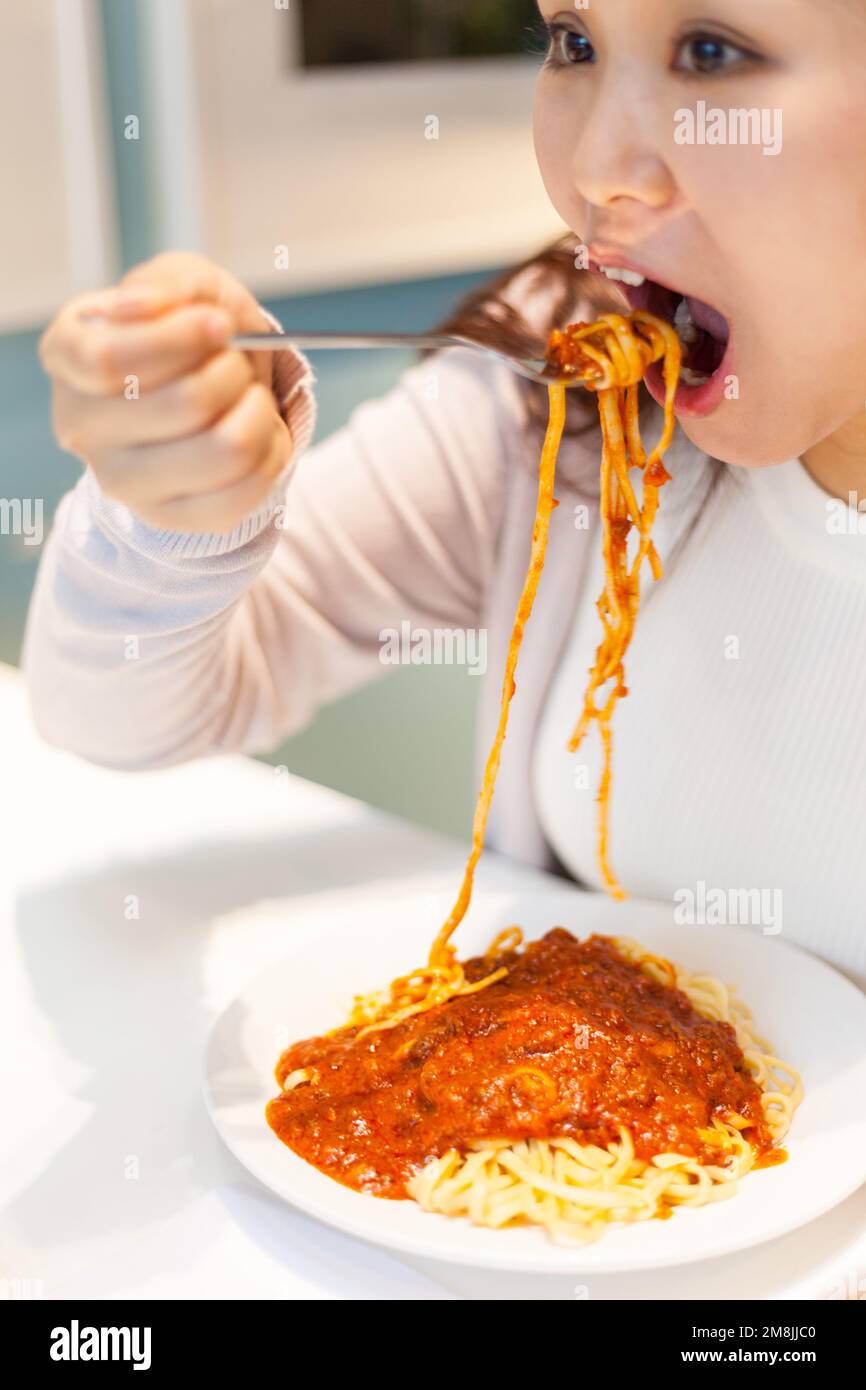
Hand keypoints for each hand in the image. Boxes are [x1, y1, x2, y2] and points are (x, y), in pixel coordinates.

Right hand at [39, 251, 293, 532]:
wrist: (212, 391)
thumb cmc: (189, 334)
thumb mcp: (182, 285)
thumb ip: (169, 285)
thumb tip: (146, 306)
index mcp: (68, 356)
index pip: (109, 361)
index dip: (178, 339)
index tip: (219, 323)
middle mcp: (82, 425)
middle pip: (182, 405)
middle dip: (233, 371)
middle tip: (238, 360)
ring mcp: (122, 480)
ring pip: (224, 450)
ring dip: (259, 412)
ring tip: (251, 397)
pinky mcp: (170, 518)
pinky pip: (244, 490)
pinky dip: (272, 451)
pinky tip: (259, 433)